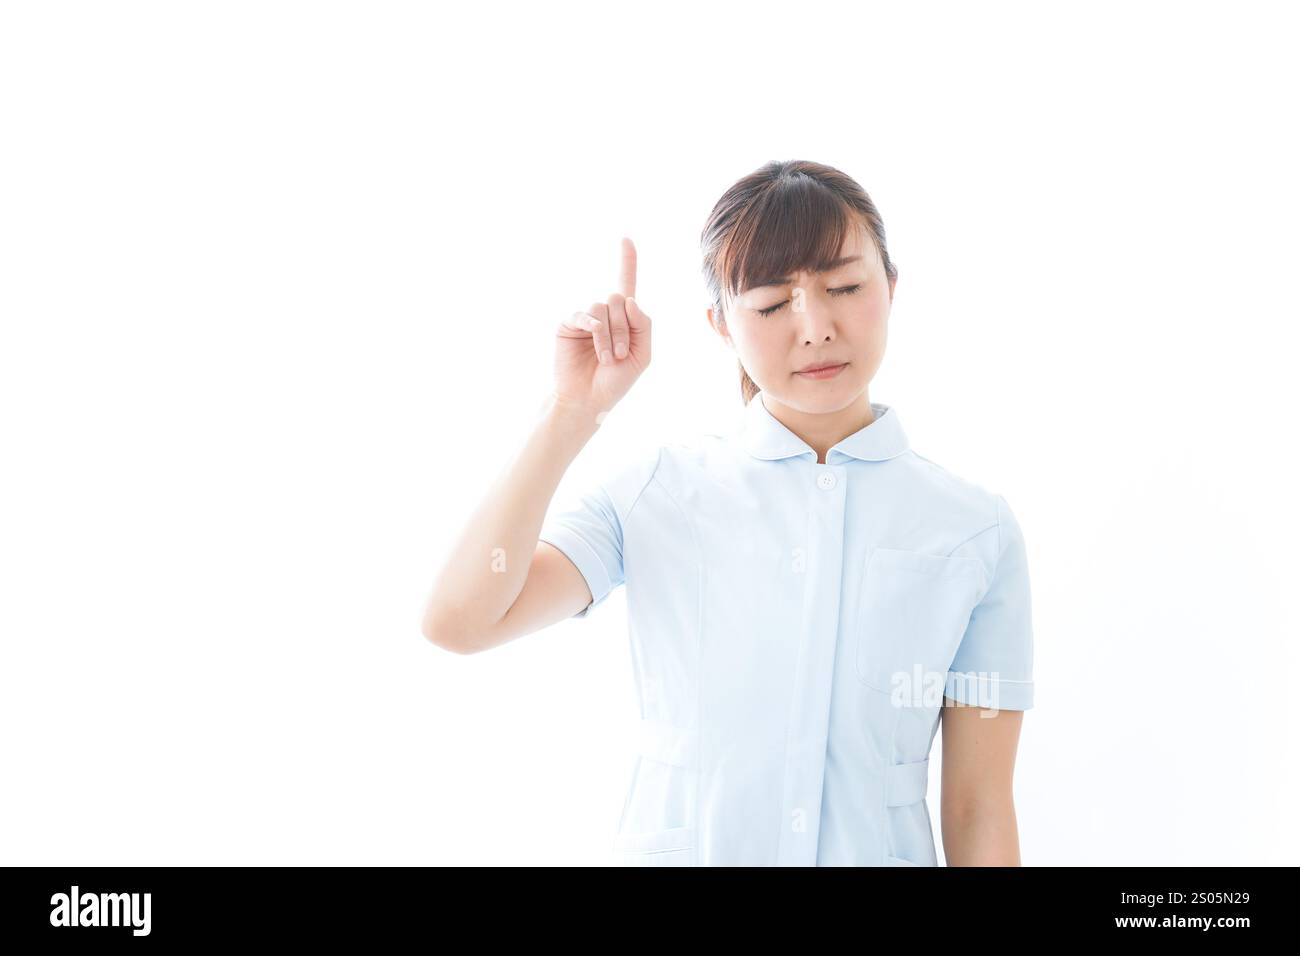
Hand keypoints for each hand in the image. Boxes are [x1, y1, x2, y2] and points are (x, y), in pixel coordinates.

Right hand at [553, 237, 651, 417]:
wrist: (589, 400)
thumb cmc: (615, 380)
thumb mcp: (642, 354)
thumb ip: (644, 325)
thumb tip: (628, 299)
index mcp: (623, 319)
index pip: (627, 284)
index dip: (627, 261)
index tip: (626, 238)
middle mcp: (604, 314)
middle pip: (619, 297)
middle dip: (625, 327)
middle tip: (620, 353)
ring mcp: (585, 318)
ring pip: (604, 306)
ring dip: (611, 334)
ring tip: (608, 357)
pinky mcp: (569, 324)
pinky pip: (587, 315)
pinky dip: (597, 332)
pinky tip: (599, 350)